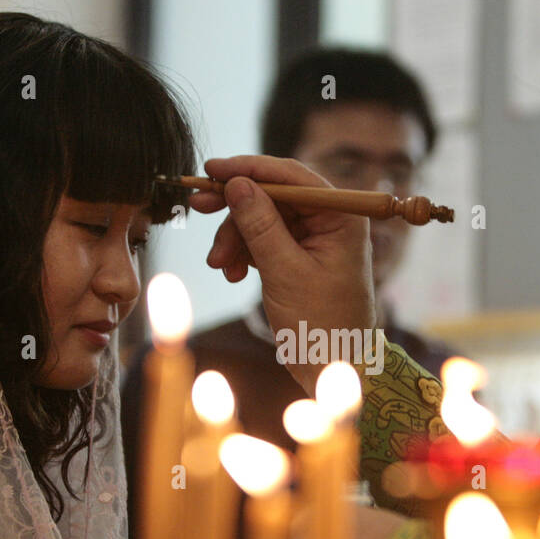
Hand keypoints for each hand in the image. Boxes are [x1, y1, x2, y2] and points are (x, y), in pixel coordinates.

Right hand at [192, 155, 375, 393]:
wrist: (333, 370)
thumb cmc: (322, 324)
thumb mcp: (285, 272)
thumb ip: (260, 225)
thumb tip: (237, 185)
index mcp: (342, 217)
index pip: (292, 176)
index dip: (250, 169)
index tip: (212, 170)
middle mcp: (331, 221)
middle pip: (274, 196)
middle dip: (235, 207)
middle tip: (197, 207)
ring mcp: (314, 240)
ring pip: (262, 220)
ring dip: (235, 239)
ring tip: (219, 266)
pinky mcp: (299, 258)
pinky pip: (263, 242)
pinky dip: (244, 254)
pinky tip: (232, 273)